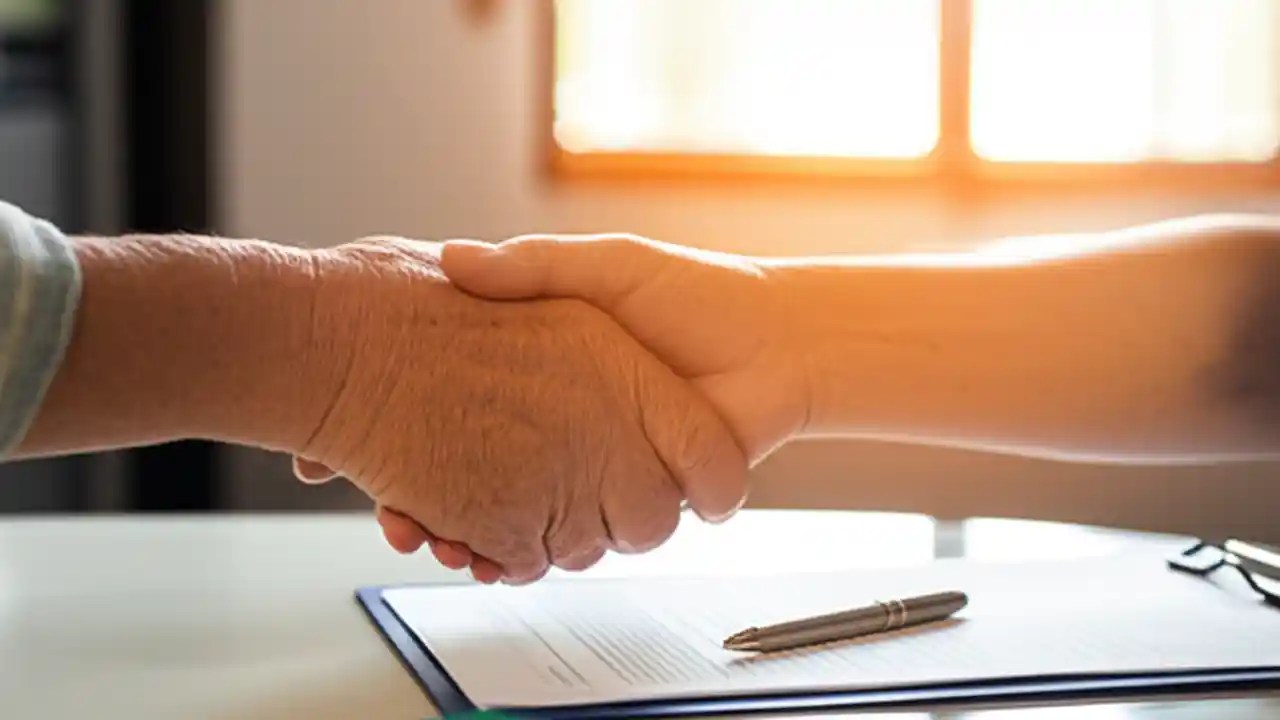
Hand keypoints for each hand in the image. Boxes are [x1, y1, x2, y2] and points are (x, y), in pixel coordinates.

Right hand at [292, 237, 747, 583]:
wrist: (784, 345)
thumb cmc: (700, 295)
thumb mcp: (606, 268)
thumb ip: (534, 268)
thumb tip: (450, 261)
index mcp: (554, 365)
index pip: (465, 395)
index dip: (414, 416)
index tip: (368, 433)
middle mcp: (568, 419)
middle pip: (480, 464)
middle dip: (430, 492)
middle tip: (393, 511)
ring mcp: (597, 459)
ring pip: (519, 506)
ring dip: (472, 528)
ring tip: (427, 535)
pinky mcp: (634, 493)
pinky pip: (576, 530)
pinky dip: (531, 547)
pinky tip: (488, 553)